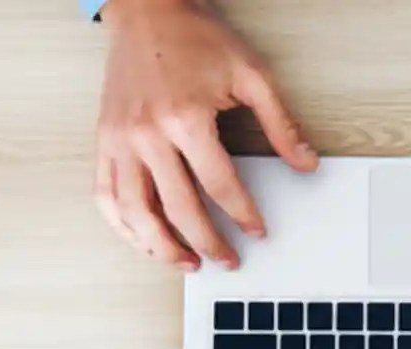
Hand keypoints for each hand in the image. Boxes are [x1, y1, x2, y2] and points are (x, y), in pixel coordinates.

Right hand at [94, 0, 318, 270]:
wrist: (148, 10)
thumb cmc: (196, 38)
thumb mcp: (251, 75)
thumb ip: (280, 124)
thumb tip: (306, 163)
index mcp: (185, 118)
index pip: (220, 185)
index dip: (243, 215)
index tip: (257, 231)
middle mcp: (147, 134)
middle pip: (179, 208)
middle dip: (207, 243)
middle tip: (227, 260)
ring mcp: (120, 140)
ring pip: (135, 211)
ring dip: (161, 246)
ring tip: (186, 262)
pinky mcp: (103, 140)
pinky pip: (105, 195)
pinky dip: (123, 226)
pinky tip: (144, 240)